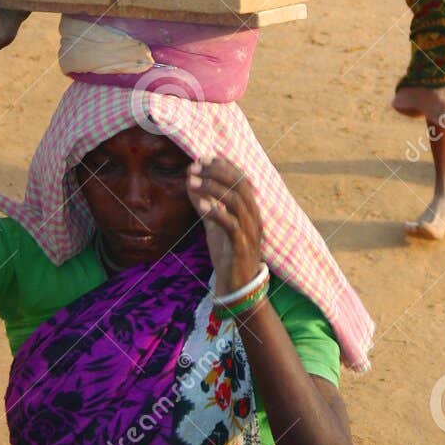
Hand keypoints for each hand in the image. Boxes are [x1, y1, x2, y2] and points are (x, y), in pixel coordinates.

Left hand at [187, 157, 263, 298]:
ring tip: (192, 181)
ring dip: (212, 188)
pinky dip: (215, 211)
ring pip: (236, 200)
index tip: (202, 158)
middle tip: (195, 166)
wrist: (238, 286)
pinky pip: (231, 224)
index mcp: (251, 209)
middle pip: (240, 185)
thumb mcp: (215, 226)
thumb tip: (190, 183)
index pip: (241, 178)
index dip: (223, 165)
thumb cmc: (228, 254)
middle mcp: (254, 216)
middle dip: (217, 172)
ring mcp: (251, 230)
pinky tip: (200, 203)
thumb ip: (206, 205)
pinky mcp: (242, 245)